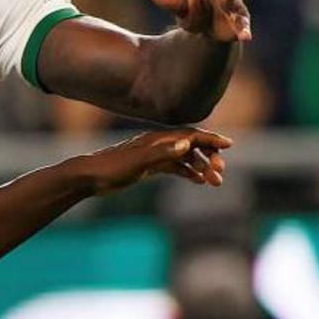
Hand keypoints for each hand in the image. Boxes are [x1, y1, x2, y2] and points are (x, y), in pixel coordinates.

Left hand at [77, 128, 232, 194]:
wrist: (89, 177)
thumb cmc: (111, 168)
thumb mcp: (138, 162)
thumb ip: (162, 153)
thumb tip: (186, 144)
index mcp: (157, 139)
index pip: (190, 135)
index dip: (210, 139)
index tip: (229, 145)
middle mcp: (157, 144)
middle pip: (191, 145)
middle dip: (209, 157)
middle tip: (220, 174)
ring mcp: (153, 154)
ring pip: (185, 157)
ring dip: (202, 167)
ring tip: (215, 183)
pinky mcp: (148, 166)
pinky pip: (174, 166)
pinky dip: (188, 172)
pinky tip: (199, 181)